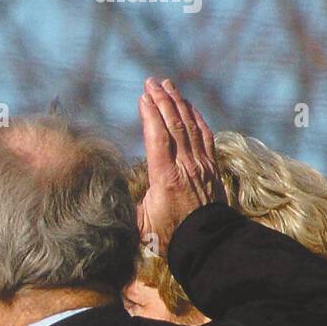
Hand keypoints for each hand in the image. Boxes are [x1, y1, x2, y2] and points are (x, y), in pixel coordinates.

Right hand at [136, 77, 224, 259]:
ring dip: (178, 102)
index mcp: (165, 178)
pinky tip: (189, 107)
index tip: (143, 97)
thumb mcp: (142, 225)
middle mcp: (185, 166)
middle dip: (162, 100)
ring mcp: (201, 164)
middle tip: (152, 82)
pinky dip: (196, 117)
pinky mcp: (212, 167)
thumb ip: (131, 204)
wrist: (206, 243)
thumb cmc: (169, 238)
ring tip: (169, 85)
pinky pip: (205, 135)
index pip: (157, 137)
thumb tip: (115, 194)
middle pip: (174, 124)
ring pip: (190, 125)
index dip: (150, 114)